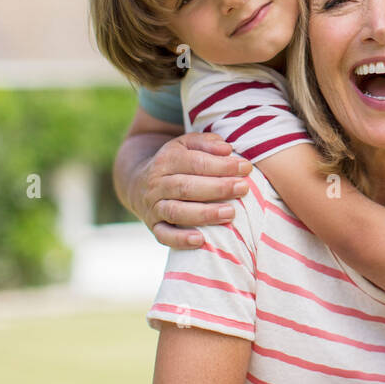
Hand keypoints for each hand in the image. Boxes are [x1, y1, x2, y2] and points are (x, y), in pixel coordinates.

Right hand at [133, 133, 251, 248]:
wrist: (138, 183)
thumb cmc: (177, 163)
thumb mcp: (187, 145)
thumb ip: (207, 143)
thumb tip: (226, 149)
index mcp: (167, 159)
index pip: (195, 162)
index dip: (222, 165)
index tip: (246, 168)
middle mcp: (157, 183)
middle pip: (186, 187)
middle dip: (218, 188)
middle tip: (243, 188)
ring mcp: (154, 206)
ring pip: (176, 211)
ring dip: (204, 214)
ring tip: (230, 213)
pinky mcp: (153, 226)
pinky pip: (163, 235)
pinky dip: (180, 239)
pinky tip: (200, 240)